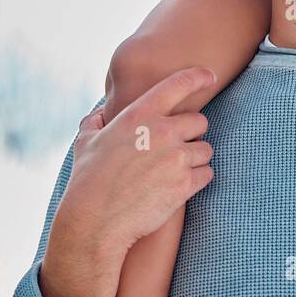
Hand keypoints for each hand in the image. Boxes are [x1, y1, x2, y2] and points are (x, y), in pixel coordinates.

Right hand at [54, 67, 217, 261]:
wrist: (95, 220)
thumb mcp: (85, 141)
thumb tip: (100, 115)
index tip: (210, 76)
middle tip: (178, 145)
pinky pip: (206, 174)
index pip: (179, 84)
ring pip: (206, 149)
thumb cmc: (87, 179)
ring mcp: (176, 158)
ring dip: (196, 157)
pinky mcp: (184, 184)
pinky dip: (198, 178)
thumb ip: (96, 122)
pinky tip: (181, 184)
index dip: (198, 76)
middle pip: (200, 121)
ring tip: (176, 169)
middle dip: (192, 132)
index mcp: (139, 114)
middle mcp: (162, 131)